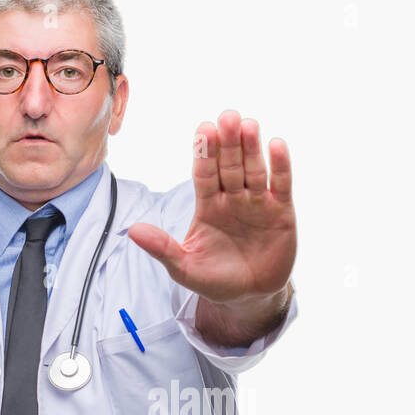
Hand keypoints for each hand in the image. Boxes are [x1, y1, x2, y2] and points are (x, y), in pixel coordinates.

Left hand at [127, 110, 294, 327]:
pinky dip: (280, 166)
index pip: (204, 173)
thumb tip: (133, 231)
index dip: (204, 153)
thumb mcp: (185, 269)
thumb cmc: (215, 280)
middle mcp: (232, 197)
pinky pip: (280, 184)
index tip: (203, 130)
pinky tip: (276, 145)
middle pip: (230, 165)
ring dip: (252, 147)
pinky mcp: (281, 211)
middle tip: (227, 117)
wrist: (250, 297)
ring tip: (249, 125)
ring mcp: (257, 202)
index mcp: (207, 205)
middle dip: (228, 142)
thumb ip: (163, 248)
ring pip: (254, 169)